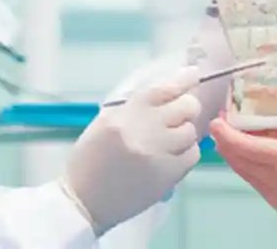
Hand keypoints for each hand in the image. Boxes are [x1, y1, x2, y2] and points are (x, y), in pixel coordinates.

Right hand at [64, 66, 201, 234]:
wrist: (83, 202)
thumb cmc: (90, 162)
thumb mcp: (104, 125)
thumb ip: (132, 109)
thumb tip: (165, 95)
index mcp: (123, 115)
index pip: (161, 90)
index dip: (182, 80)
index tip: (193, 75)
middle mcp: (142, 130)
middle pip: (185, 107)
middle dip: (187, 108)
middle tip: (181, 114)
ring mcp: (156, 153)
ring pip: (190, 132)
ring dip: (184, 133)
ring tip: (169, 141)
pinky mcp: (166, 176)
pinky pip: (192, 155)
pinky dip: (186, 153)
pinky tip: (172, 156)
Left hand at [211, 113, 276, 248]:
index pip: (249, 146)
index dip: (228, 133)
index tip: (216, 120)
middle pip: (239, 159)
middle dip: (226, 140)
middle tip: (222, 121)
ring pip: (245, 172)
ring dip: (234, 155)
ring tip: (229, 138)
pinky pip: (256, 183)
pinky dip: (248, 168)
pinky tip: (252, 162)